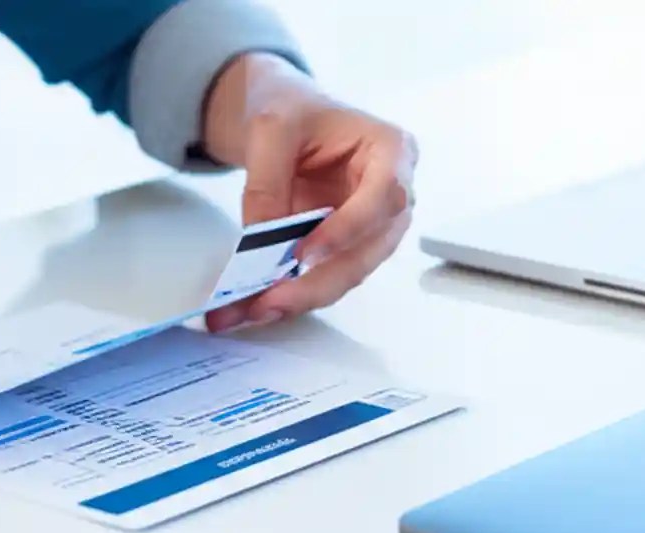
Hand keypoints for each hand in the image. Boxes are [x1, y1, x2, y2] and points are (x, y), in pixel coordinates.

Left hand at [201, 53, 417, 331]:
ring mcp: (374, 227)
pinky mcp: (347, 248)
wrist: (285, 117)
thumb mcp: (271, 128)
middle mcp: (393, 195)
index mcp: (392, 150)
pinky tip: (257, 305)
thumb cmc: (293, 110)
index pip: (383, 197)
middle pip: (368, 251)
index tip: (303, 254)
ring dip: (301, 297)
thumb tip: (259, 241)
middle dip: (316, 283)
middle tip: (268, 302)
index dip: (346, 230)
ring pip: (348, 274)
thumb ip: (266, 182)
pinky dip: (292, 294)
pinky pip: (326, 277)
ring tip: (251, 310)